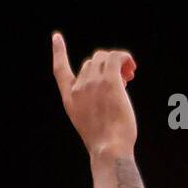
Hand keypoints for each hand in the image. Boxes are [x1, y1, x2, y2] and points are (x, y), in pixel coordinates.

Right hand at [51, 36, 136, 156]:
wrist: (109, 150)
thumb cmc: (105, 143)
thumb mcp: (90, 122)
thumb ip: (94, 101)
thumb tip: (116, 81)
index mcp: (70, 100)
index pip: (60, 71)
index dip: (58, 52)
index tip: (56, 37)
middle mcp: (78, 88)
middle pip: (91, 62)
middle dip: (105, 68)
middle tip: (122, 81)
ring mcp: (92, 83)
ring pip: (104, 57)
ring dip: (117, 63)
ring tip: (128, 78)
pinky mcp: (109, 81)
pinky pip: (117, 57)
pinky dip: (125, 58)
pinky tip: (131, 69)